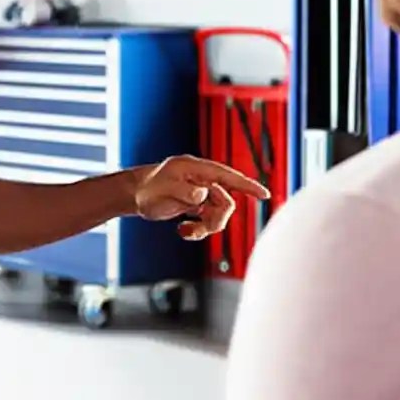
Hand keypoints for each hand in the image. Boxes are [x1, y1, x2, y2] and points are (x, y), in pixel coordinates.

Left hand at [128, 155, 270, 240]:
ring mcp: (199, 193)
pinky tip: (182, 230)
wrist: (135, 195)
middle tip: (199, 226)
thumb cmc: (147, 189)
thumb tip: (204, 194)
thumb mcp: (165, 189)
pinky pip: (207, 221)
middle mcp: (201, 180)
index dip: (246, 186)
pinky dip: (198, 230)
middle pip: (226, 202)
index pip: (227, 176)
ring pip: (218, 214)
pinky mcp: (195, 205)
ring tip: (184, 230)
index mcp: (196, 169)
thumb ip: (185, 191)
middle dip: (216, 218)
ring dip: (205, 228)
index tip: (264, 194)